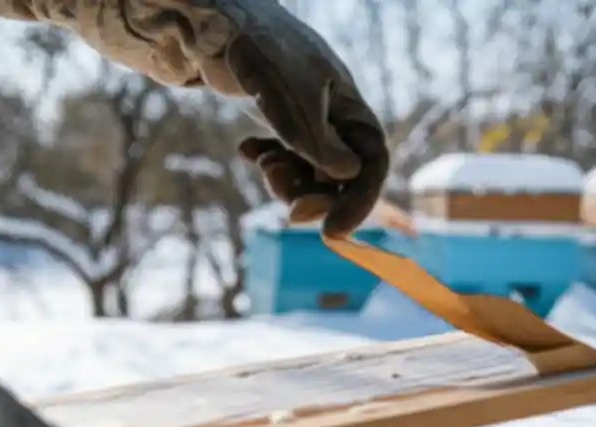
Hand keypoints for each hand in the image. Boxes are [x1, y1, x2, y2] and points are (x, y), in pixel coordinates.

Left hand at [219, 3, 390, 236]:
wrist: (224, 25)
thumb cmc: (266, 56)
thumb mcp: (293, 103)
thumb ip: (319, 143)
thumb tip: (349, 177)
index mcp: (351, 109)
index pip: (371, 164)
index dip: (358, 201)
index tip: (332, 232)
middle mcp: (336, 117)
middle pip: (340, 176)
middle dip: (316, 197)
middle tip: (290, 214)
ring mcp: (308, 119)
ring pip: (309, 171)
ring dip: (287, 181)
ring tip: (262, 165)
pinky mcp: (280, 119)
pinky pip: (284, 155)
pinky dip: (267, 159)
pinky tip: (247, 149)